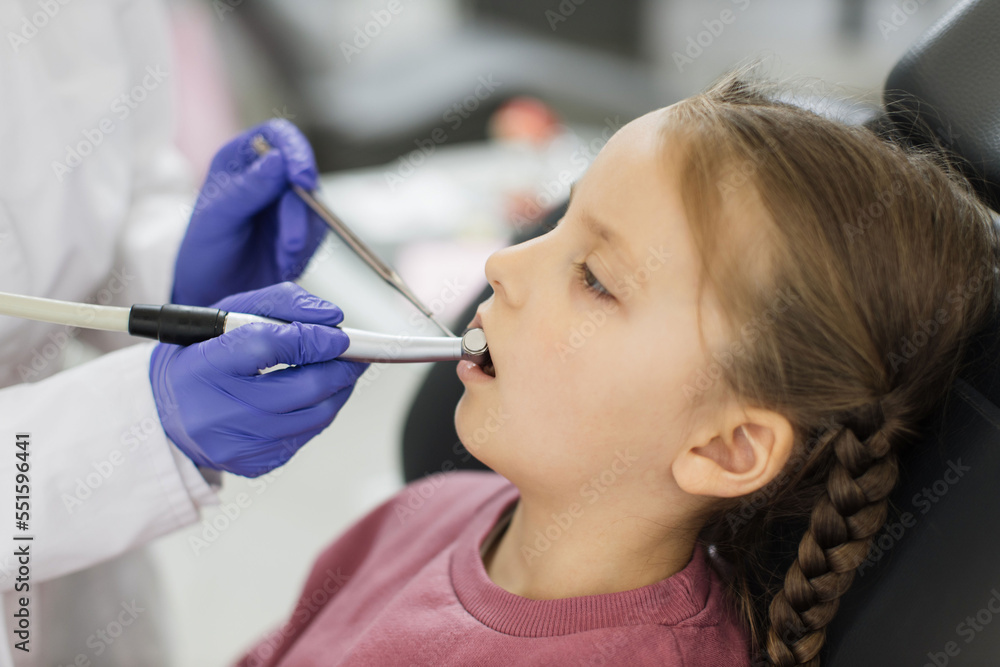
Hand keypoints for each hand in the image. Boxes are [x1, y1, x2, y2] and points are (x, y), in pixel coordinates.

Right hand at [149, 282, 369, 476]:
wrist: (165, 412)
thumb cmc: (201, 355)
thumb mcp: (230, 314)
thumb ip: (282, 304)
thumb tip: (331, 317)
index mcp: (207, 364)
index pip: (270, 346)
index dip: (314, 339)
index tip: (339, 334)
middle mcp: (219, 410)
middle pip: (304, 388)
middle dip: (341, 368)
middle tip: (356, 354)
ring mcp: (237, 443)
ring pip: (315, 416)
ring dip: (338, 391)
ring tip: (340, 371)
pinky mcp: (253, 464)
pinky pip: (304, 436)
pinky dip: (318, 413)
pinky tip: (313, 397)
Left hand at [172, 119, 327, 306]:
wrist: (211, 294)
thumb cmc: (203, 252)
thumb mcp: (218, 218)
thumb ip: (248, 188)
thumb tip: (279, 159)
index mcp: (242, 159)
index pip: (279, 136)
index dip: (296, 151)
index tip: (302, 178)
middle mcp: (269, 176)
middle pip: (303, 173)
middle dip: (300, 211)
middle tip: (290, 242)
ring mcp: (287, 203)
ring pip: (316, 205)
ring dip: (302, 235)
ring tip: (283, 258)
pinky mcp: (302, 229)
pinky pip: (318, 232)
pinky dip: (306, 250)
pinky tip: (285, 264)